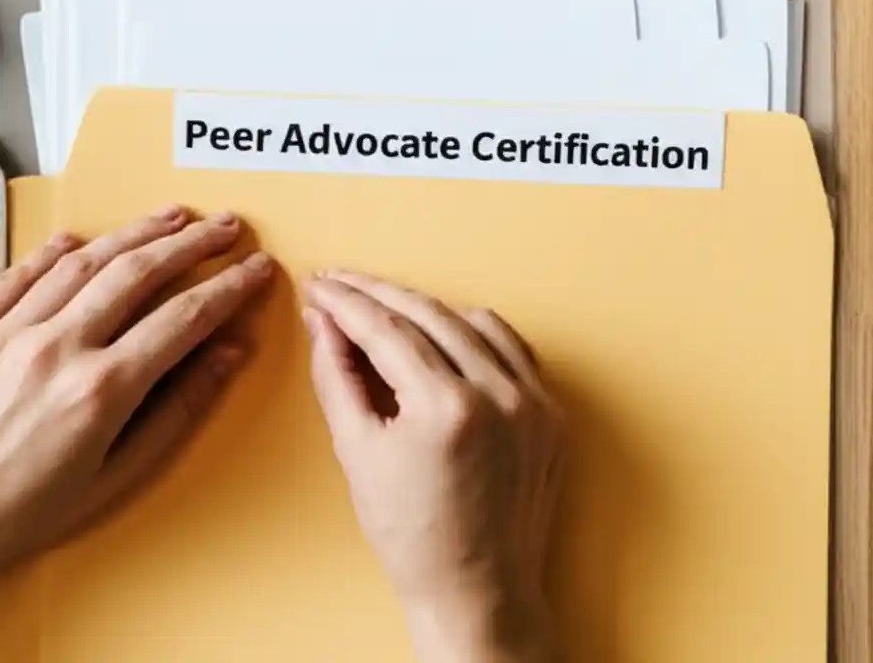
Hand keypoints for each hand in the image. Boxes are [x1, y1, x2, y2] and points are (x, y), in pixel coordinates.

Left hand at [0, 208, 272, 572]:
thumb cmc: (20, 512)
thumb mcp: (116, 477)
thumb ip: (176, 410)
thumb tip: (226, 358)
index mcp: (101, 389)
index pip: (185, 318)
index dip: (229, 287)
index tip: (256, 270)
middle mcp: (56, 348)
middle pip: (138, 273)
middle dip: (192, 244)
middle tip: (226, 227)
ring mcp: (10, 333)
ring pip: (83, 262)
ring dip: (134, 233)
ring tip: (171, 218)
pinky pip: (16, 275)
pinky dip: (50, 252)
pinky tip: (76, 239)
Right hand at [303, 272, 563, 662]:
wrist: (478, 587)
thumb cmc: (414, 536)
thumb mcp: (358, 455)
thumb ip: (338, 378)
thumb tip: (325, 322)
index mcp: (447, 408)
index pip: (387, 329)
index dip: (347, 302)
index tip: (321, 286)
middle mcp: (500, 395)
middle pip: (430, 315)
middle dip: (379, 294)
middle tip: (342, 284)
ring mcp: (533, 402)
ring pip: (475, 324)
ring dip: (427, 308)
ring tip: (385, 306)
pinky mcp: (551, 413)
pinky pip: (514, 350)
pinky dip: (477, 333)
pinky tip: (446, 331)